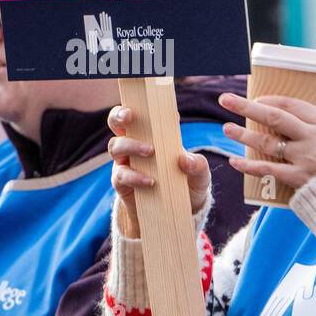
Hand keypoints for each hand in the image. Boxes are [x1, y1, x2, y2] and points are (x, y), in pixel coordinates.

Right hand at [106, 105, 211, 237]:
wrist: (180, 212)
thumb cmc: (188, 183)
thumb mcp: (199, 174)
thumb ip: (197, 165)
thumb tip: (184, 159)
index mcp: (151, 133)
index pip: (139, 112)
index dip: (138, 104)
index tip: (145, 102)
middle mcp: (133, 144)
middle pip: (115, 122)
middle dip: (119, 116)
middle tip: (130, 116)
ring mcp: (125, 163)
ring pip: (115, 146)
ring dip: (131, 145)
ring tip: (150, 152)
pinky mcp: (122, 184)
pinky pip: (120, 175)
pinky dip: (134, 176)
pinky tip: (151, 181)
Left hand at [218, 92, 315, 193]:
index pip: (292, 104)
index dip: (270, 100)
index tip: (256, 98)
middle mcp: (313, 137)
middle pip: (274, 117)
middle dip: (247, 107)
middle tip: (226, 99)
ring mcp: (304, 158)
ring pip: (267, 142)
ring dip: (243, 135)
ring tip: (227, 128)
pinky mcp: (298, 179)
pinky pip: (268, 171)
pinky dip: (249, 166)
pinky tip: (235, 161)